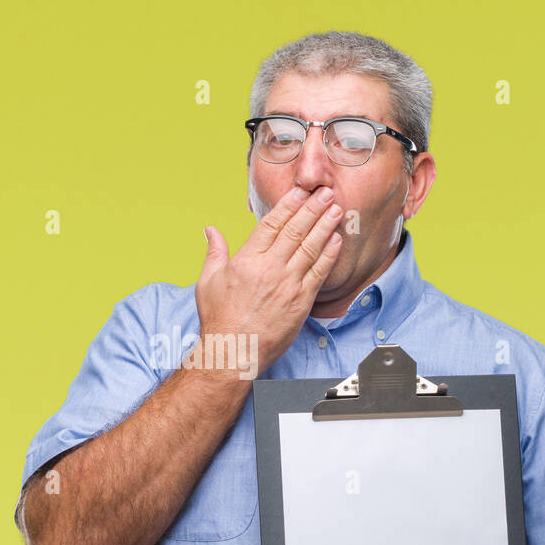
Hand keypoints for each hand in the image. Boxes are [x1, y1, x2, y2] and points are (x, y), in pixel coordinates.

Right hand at [197, 186, 343, 375]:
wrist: (233, 352)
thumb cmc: (219, 319)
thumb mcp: (208, 281)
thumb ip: (214, 251)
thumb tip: (210, 230)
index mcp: (247, 260)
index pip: (272, 224)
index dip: (289, 205)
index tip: (300, 192)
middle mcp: (270, 269)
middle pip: (296, 230)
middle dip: (313, 208)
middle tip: (326, 192)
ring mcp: (288, 285)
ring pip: (311, 248)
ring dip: (325, 226)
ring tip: (336, 209)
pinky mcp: (301, 302)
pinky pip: (319, 273)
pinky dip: (329, 255)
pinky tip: (337, 241)